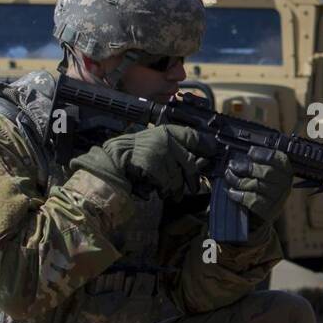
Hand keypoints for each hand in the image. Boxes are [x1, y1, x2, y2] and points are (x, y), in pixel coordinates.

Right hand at [80, 125, 219, 200]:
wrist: (110, 163)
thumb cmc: (131, 156)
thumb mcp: (153, 144)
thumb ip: (174, 148)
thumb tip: (200, 160)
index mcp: (165, 132)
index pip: (192, 136)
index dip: (205, 146)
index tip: (212, 154)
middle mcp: (165, 140)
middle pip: (190, 163)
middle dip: (192, 178)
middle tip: (194, 187)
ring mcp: (160, 154)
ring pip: (179, 178)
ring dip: (174, 188)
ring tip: (167, 191)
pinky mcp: (155, 168)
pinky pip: (167, 185)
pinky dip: (163, 191)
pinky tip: (155, 189)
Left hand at [222, 147, 291, 225]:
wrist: (265, 210)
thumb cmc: (262, 184)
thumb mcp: (264, 169)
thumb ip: (257, 160)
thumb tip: (241, 152)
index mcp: (285, 168)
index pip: (276, 158)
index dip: (262, 154)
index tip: (249, 152)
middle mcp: (284, 183)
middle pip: (266, 173)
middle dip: (247, 168)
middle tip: (232, 165)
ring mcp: (277, 197)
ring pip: (256, 186)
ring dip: (238, 180)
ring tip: (229, 176)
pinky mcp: (268, 210)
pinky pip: (251, 200)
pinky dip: (239, 195)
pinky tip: (232, 192)